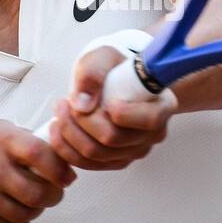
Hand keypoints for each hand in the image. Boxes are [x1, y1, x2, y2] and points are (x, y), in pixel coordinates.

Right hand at [0, 121, 75, 222]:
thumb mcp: (0, 131)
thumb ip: (30, 142)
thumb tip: (66, 158)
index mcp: (0, 139)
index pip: (41, 155)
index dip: (61, 171)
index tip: (67, 178)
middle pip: (38, 193)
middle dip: (53, 196)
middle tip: (52, 194)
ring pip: (25, 214)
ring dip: (35, 211)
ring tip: (29, 201)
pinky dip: (17, 222)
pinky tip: (11, 210)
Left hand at [47, 45, 177, 170]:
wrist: (111, 83)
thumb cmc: (113, 69)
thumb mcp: (103, 57)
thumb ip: (93, 73)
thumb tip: (82, 103)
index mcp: (162, 106)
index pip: (149, 120)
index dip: (123, 113)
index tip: (105, 100)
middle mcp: (153, 134)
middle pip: (113, 139)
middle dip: (81, 121)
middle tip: (64, 102)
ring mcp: (134, 151)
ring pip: (96, 154)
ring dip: (69, 134)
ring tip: (60, 111)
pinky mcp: (116, 161)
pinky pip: (88, 164)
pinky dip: (67, 149)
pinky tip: (58, 129)